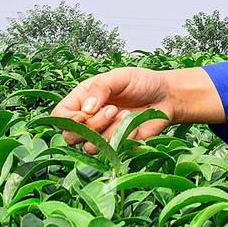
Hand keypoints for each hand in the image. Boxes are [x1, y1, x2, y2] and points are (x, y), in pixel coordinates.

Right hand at [50, 66, 179, 153]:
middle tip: (112, 109)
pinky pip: (112, 149)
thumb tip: (86, 108)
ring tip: (124, 114)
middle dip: (91, 125)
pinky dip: (123, 136)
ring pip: (89, 146)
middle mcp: (89, 118)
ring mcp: (103, 133)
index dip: (68, 119)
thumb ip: (100, 88)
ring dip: (108, 131)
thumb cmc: (143, 82)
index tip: (85, 113)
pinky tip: (133, 122)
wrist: (167, 96)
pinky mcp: (118, 144)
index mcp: (83, 99)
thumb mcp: (120, 77)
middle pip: (70, 135)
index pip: (60, 115)